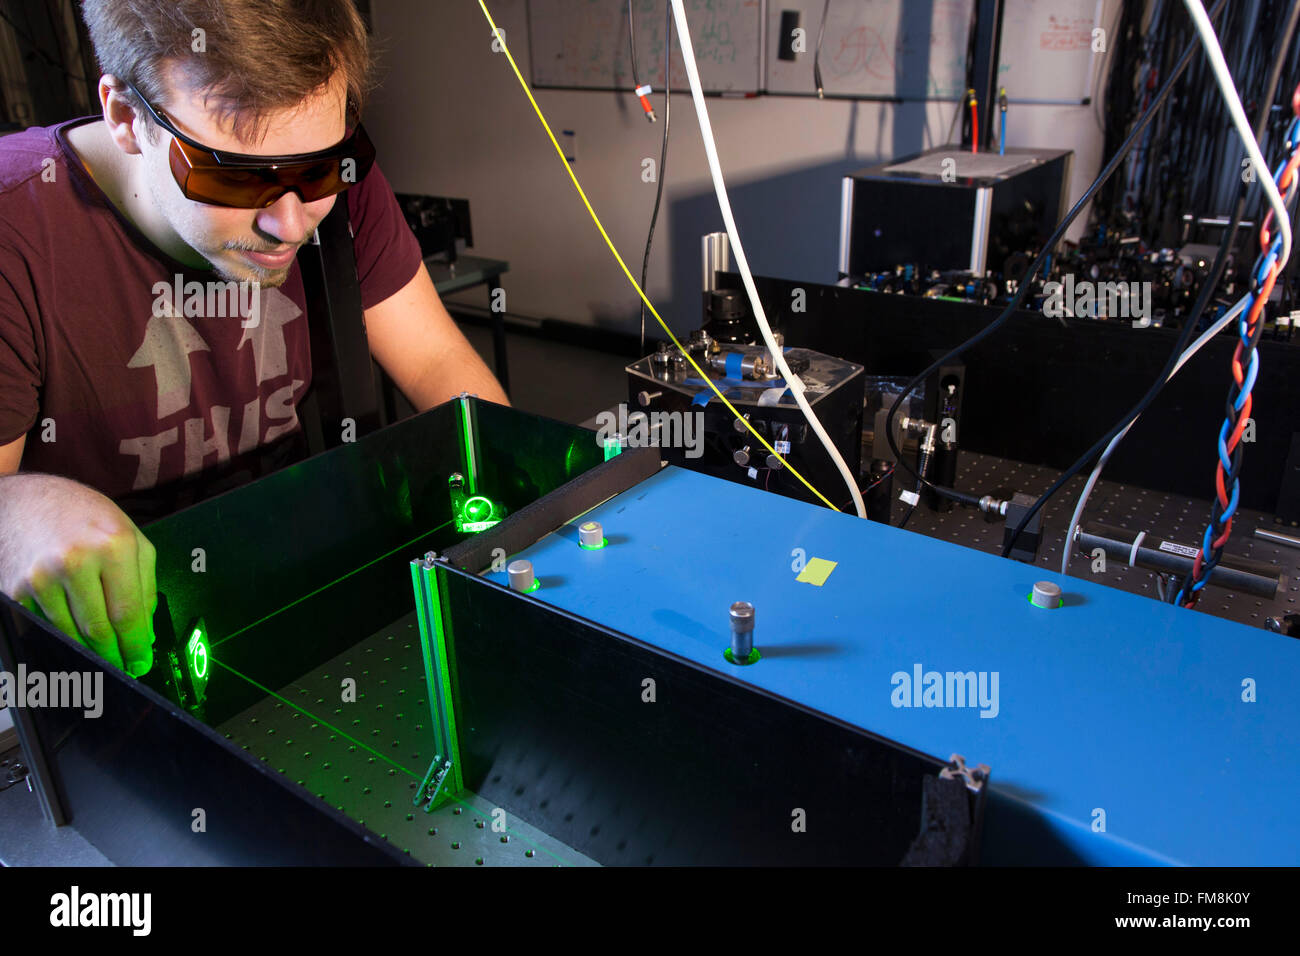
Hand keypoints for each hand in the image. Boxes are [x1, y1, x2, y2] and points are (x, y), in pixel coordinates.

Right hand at [0, 474, 156, 675]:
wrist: (27, 501)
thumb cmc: (83, 517)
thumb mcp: (129, 536)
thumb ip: (145, 582)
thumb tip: (146, 629)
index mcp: (112, 546)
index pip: (128, 613)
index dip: (136, 645)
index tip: (141, 661)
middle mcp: (75, 561)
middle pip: (99, 630)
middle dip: (115, 655)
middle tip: (124, 665)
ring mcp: (41, 577)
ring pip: (70, 634)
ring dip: (88, 651)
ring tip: (101, 653)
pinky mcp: (16, 588)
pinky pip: (44, 626)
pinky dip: (61, 636)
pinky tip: (73, 635)